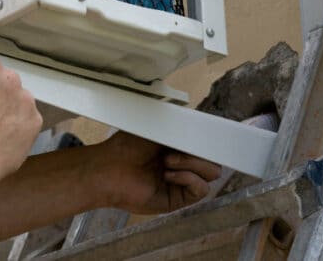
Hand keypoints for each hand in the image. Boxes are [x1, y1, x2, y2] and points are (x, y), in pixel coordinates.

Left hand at [91, 132, 222, 214]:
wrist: (108, 168)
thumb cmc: (125, 147)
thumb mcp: (155, 128)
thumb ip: (179, 127)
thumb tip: (201, 123)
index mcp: (177, 147)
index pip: (205, 145)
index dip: (207, 141)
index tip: (204, 134)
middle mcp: (182, 165)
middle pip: (213, 160)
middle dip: (199, 152)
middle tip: (176, 149)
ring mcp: (181, 182)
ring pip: (211, 174)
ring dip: (192, 164)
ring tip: (167, 161)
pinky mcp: (178, 198)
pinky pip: (200, 189)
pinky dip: (189, 178)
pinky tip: (168, 174)